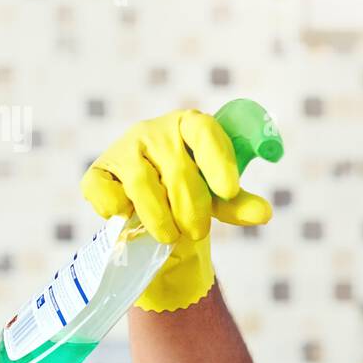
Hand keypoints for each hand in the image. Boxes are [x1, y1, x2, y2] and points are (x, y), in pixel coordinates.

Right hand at [81, 109, 271, 311]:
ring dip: (158, 215)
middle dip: (190, 205)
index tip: (230, 191)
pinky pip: (101, 188)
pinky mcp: (98, 173)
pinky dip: (113, 206)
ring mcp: (124, 149)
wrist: (154, 205)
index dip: (218, 160)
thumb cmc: (192, 191)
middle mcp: (154, 131)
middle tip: (197, 231)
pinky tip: (126, 218)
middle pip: (176, 166)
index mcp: (189, 125)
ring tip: (170, 237)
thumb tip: (263, 214)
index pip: (204, 131)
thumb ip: (239, 204)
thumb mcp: (218, 196)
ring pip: (140, 181)